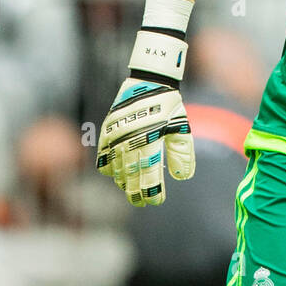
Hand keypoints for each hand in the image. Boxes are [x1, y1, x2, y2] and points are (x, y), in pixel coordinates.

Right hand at [96, 77, 194, 205]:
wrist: (148, 81)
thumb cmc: (169, 106)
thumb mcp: (182, 127)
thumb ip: (182, 153)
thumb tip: (182, 177)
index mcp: (150, 141)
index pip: (149, 174)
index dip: (152, 191)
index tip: (156, 201)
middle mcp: (130, 140)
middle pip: (131, 175)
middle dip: (136, 192)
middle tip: (140, 203)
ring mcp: (116, 136)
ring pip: (115, 168)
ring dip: (122, 181)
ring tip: (130, 190)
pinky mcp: (108, 130)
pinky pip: (103, 155)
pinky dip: (108, 167)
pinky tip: (114, 174)